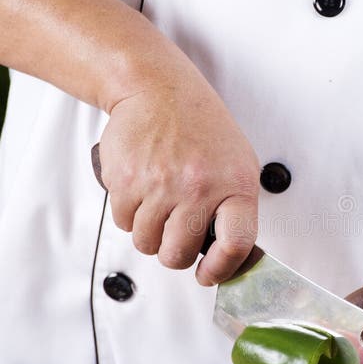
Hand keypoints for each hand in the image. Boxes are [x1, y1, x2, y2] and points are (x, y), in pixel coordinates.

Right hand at [98, 64, 259, 285]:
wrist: (157, 89)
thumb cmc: (200, 128)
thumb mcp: (238, 162)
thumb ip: (235, 208)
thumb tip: (228, 256)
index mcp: (236, 184)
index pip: (236, 244)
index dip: (221, 269)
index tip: (209, 274)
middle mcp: (199, 186)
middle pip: (179, 254)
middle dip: (175, 253)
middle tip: (176, 235)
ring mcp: (160, 184)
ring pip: (147, 244)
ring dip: (150, 233)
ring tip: (159, 205)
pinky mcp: (126, 181)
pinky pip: (123, 223)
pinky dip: (129, 214)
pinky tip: (142, 189)